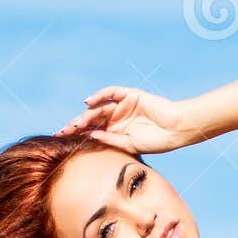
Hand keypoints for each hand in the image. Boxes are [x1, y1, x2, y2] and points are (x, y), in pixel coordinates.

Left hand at [55, 87, 194, 155]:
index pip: (93, 132)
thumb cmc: (155, 142)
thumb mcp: (128, 145)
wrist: (174, 130)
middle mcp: (117, 118)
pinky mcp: (130, 94)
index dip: (79, 136)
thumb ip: (109, 139)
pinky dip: (99, 95)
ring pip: (99, 108)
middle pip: (93, 119)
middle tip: (63, 132)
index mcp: (116, 132)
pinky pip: (111, 92)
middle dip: (77, 125)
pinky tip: (88, 102)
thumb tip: (89, 136)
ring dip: (86, 115)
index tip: (64, 143)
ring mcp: (123, 105)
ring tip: (75, 124)